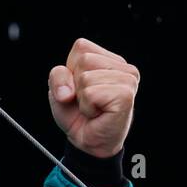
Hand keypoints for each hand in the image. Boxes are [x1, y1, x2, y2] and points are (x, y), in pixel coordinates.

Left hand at [48, 37, 139, 157]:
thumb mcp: (59, 88)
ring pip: (86, 77)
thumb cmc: (76, 113)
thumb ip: (58, 75)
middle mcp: (123, 67)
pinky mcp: (125, 95)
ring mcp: (128, 80)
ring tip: (94, 107)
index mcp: (109, 59)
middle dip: (76, 84)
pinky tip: (98, 113)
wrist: (86, 140)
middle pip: (83, 60)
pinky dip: (87, 107)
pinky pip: (91, 93)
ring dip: (82, 98)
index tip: (79, 87)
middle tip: (87, 100)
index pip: (81, 46)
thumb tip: (68, 90)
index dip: (70, 69)